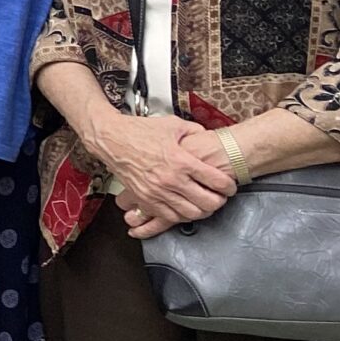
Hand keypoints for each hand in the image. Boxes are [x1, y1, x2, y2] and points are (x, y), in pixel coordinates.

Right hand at [91, 111, 236, 227]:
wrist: (110, 139)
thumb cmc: (138, 131)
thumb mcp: (172, 124)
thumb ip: (194, 131)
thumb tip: (207, 136)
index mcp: (182, 161)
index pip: (217, 182)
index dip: (229, 186)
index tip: (229, 186)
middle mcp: (171, 179)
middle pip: (208, 202)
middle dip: (219, 201)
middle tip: (220, 197)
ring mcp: (157, 192)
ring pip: (191, 213)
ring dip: (202, 211)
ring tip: (204, 203)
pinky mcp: (145, 199)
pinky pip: (170, 216)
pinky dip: (181, 215)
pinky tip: (184, 206)